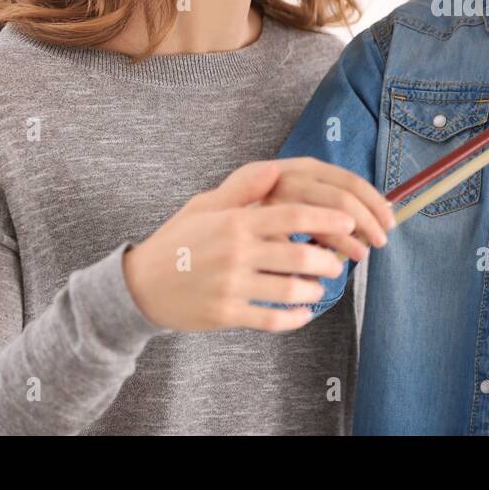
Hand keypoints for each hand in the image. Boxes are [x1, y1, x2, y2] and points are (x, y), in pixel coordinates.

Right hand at [122, 161, 374, 332]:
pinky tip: (304, 312)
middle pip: (300, 255)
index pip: (294, 215)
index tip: (348, 223)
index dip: (328, 218)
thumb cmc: (179, 240)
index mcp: (235, 221)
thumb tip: (275, 169)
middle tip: (338, 262)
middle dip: (329, 260)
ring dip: (315, 289)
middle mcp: (235, 253)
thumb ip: (243, 190)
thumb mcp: (205, 207)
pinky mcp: (226, 315)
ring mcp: (230, 286)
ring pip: (291, 290)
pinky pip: (272, 319)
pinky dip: (295, 317)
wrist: (140, 286)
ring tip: (320, 286)